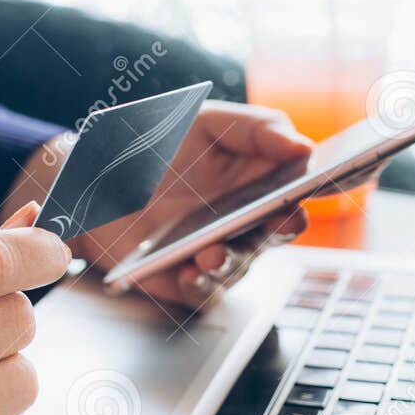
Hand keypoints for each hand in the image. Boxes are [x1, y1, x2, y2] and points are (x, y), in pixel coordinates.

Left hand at [70, 101, 311, 307]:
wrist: (98, 178)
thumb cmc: (162, 147)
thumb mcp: (209, 122)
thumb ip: (259, 128)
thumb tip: (304, 147)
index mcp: (260, 185)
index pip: (298, 192)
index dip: (315, 190)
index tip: (316, 183)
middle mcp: (245, 224)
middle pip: (276, 232)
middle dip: (279, 227)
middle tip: (277, 219)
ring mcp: (218, 253)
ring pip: (238, 265)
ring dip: (228, 260)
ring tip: (211, 252)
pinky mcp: (187, 280)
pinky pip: (202, 292)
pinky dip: (197, 284)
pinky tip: (188, 271)